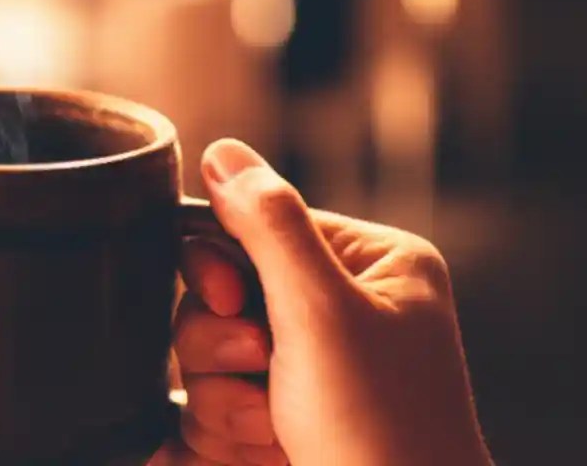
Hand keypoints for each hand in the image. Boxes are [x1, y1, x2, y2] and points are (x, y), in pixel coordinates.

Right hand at [162, 139, 491, 465]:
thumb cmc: (380, 432)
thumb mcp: (322, 313)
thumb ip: (268, 225)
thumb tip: (222, 151)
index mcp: (371, 263)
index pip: (256, 226)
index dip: (222, 266)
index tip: (228, 302)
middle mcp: (342, 307)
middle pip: (218, 292)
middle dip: (222, 345)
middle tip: (260, 372)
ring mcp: (310, 368)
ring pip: (206, 353)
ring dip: (222, 397)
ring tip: (269, 427)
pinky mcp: (283, 416)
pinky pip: (212, 403)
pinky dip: (226, 432)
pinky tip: (268, 449)